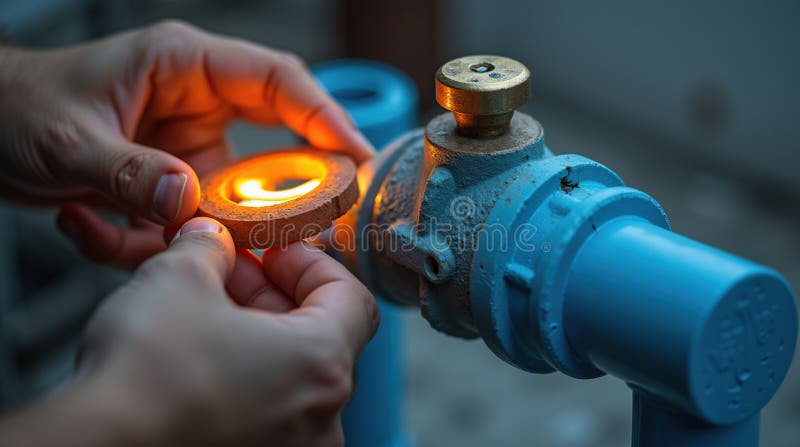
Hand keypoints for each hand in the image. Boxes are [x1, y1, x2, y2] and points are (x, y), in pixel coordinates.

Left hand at [0, 21, 372, 268]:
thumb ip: (128, 173)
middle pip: (277, 135)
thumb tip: (187, 205)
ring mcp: (188, 146)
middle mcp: (197, 102)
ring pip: (233, 193)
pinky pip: (191, 221)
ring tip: (142, 236)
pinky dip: (152, 241)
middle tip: (318, 219)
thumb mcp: (68, 138)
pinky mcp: (174, 182)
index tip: (356, 156)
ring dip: (209, 229)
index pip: (277, 81)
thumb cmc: (18, 105)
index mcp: (185, 65)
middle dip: (292, 182)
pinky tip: (85, 226)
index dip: (325, 114)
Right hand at [0, 217, 377, 446]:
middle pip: (319, 336)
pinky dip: (244, 378)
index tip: (272, 251)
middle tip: (228, 272)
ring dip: (256, 335)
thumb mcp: (178, 278)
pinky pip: (267, 411)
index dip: (309, 263)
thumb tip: (211, 240)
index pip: (352, 297)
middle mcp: (321, 418)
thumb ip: (209, 247)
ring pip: (290, 375)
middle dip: (273, 294)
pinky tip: (197, 359)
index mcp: (322, 365)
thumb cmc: (143, 376)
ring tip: (204, 311)